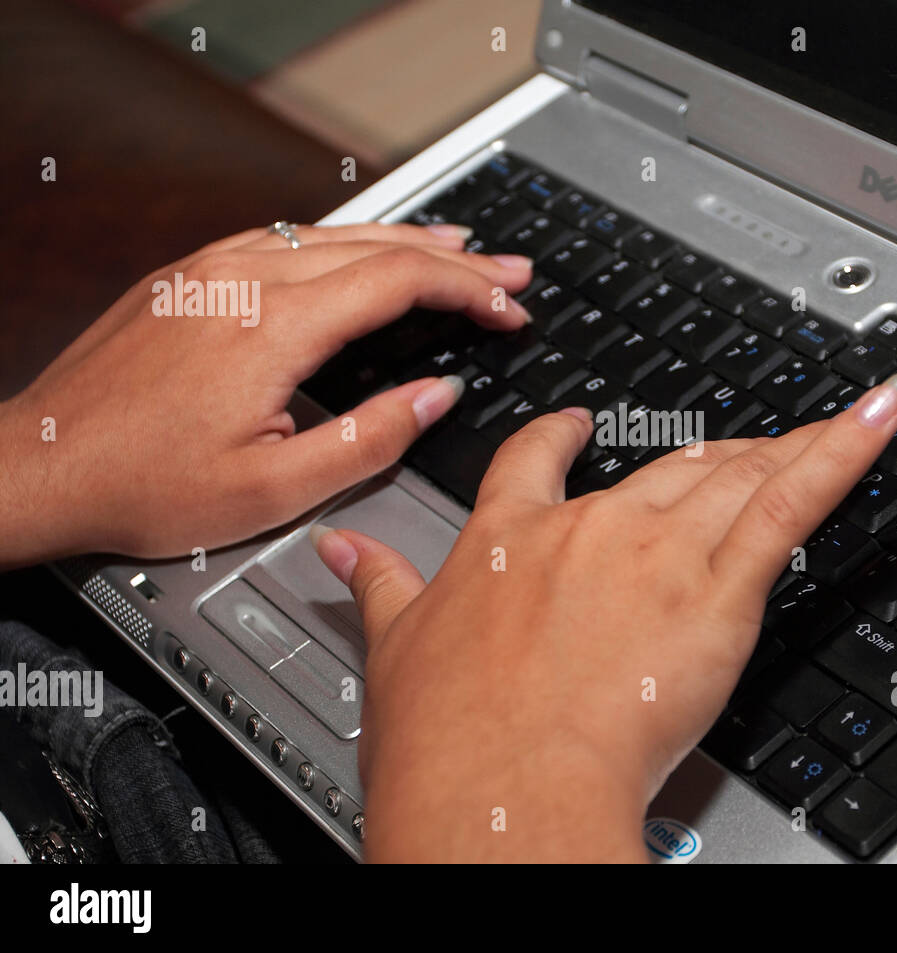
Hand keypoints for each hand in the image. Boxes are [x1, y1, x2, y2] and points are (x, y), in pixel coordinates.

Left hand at [0, 223, 532, 567]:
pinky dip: (347, 240)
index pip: (402, 279)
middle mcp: (244, 277)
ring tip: (458, 244)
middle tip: (510, 271)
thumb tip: (436, 395)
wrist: (39, 464)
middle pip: (378, 244)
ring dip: (406, 238)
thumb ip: (371, 436)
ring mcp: (213, 267)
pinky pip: (288, 236)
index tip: (511, 307)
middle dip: (456, 255)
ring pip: (333, 231)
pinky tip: (363, 250)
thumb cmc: (143, 484)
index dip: (470, 288)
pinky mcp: (190, 273)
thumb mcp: (275, 488)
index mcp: (273, 325)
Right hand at [312, 374, 896, 861]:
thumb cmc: (448, 736)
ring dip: (782, 448)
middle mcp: (587, 529)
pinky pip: (791, 504)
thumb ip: (378, 587)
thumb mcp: (395, 650)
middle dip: (707, 453)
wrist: (500, 787)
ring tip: (827, 423)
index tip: (578, 426)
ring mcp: (655, 551)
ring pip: (733, 478)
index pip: (537, 461)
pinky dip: (842, 453)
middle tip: (737, 446)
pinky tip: (880, 416)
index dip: (563, 436)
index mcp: (508, 538)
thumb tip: (343, 552)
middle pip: (662, 467)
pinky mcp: (716, 590)